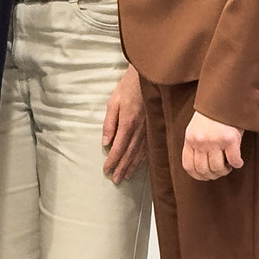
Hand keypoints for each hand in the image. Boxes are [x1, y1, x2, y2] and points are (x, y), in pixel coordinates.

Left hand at [101, 65, 147, 182]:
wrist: (148, 78)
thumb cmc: (128, 87)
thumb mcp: (113, 102)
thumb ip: (109, 123)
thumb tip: (105, 143)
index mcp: (128, 123)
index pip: (118, 148)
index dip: (112, 160)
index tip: (106, 170)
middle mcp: (140, 130)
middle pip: (129, 154)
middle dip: (121, 168)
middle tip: (115, 180)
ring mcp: (148, 130)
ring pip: (140, 153)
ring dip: (132, 166)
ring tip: (125, 176)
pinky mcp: (153, 128)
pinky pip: (148, 147)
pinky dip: (142, 158)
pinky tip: (139, 164)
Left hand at [182, 109, 244, 181]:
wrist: (225, 97)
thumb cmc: (212, 114)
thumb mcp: (197, 128)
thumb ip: (197, 144)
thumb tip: (202, 167)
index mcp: (190, 139)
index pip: (189, 166)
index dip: (198, 176)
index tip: (207, 176)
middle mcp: (201, 141)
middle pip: (204, 170)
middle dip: (214, 174)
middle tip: (221, 169)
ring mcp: (215, 141)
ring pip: (218, 168)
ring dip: (225, 170)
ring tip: (228, 164)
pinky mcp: (230, 139)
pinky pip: (234, 161)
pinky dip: (237, 164)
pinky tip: (238, 161)